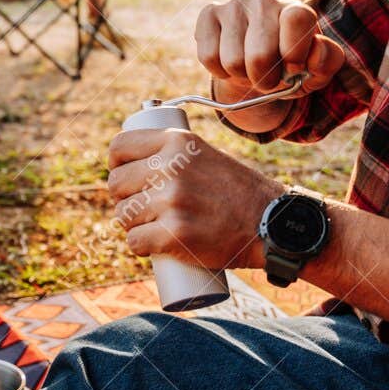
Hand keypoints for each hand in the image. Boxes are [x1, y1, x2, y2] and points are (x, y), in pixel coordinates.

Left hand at [108, 128, 280, 268]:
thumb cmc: (240, 193)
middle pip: (117, 184)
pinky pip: (135, 241)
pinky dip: (141, 247)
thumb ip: (174, 156)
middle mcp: (170, 167)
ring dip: (132, 225)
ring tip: (153, 226)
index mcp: (176, 142)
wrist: (272, 223)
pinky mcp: (174, 233)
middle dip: (123, 199)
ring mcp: (171, 201)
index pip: (120, 147)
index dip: (115, 164)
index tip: (122, 174)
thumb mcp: (205, 156)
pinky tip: (153, 246)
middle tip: (143, 209)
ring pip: (123, 215)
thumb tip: (134, 165)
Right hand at [195, 0, 348, 131]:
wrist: (256, 68)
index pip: (297, 19)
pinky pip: (208, 56)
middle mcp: (265, 1)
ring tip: (249, 70)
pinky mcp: (209, 13)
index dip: (294, 52)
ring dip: (241, 77)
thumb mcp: (316, 71)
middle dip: (265, 79)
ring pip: (232, 61)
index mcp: (296, 10)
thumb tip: (315, 50)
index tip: (293, 69)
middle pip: (259, 55)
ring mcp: (234, 5)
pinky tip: (229, 63)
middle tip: (269, 78)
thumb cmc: (290, 69)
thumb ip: (327, 60)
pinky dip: (219, 72)